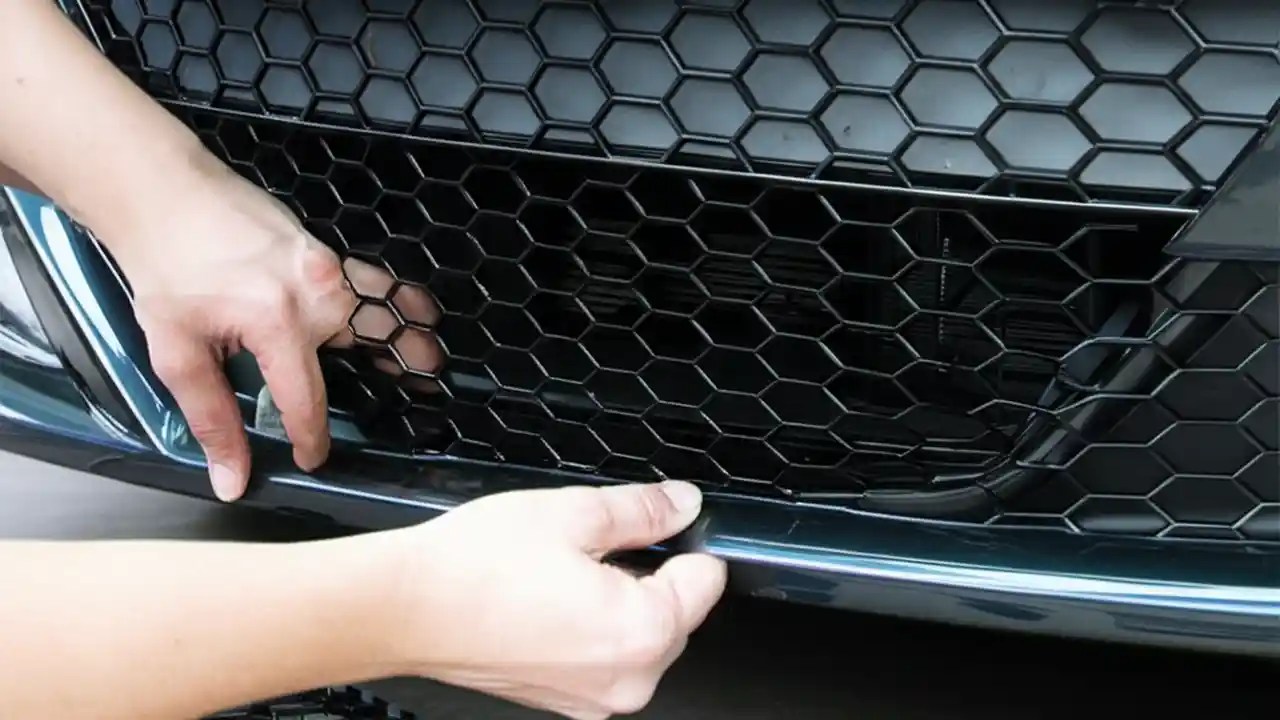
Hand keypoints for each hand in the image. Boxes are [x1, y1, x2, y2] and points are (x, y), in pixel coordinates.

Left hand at [104, 158, 441, 500]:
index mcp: (277, 321)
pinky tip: (407, 312)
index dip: (311, 437)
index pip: (306, 399)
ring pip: (376, 309)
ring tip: (429, 362)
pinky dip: (389, 299)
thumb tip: (231, 477)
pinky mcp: (324, 250)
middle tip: (425, 397)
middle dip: (399, 370)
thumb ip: (210, 417)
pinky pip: (367, 282)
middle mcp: (315, 292)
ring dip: (404, 335)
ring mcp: (326, 266)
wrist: (164, 192)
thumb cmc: (164, 268)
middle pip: (366, 343)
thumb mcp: (175, 350)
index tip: (312, 458)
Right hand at [389, 480, 727, 719]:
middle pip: (678, 614)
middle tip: (592, 546)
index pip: (707, 580)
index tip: (652, 526)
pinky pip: (606, 659)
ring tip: (563, 574)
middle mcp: (629, 679)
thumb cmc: (476, 567)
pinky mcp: (567, 704)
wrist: (405, 609)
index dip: (682, 542)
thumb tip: (682, 504)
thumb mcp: (574, 513)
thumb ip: (643, 509)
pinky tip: (549, 601)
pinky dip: (591, 629)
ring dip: (619, 603)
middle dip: (650, 576)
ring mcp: (596, 700)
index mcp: (644, 631)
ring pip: (642, 637)